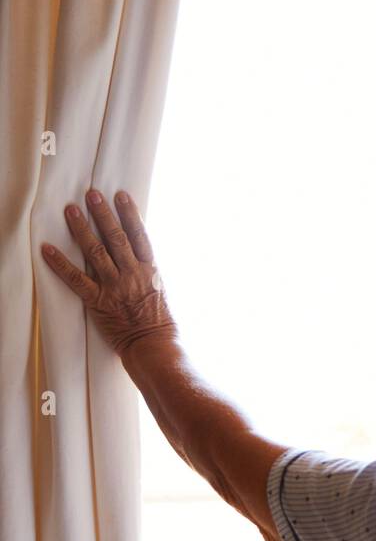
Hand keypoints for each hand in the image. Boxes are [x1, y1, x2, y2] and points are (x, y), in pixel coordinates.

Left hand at [41, 189, 176, 356]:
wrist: (154, 345)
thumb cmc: (161, 323)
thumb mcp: (162, 292)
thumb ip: (150, 274)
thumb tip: (143, 260)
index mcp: (151, 271)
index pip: (140, 236)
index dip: (130, 214)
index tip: (122, 196)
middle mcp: (132, 274)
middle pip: (116, 238)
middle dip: (103, 214)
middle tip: (92, 195)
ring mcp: (115, 287)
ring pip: (96, 252)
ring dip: (81, 230)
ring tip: (71, 211)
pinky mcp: (98, 301)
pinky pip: (76, 279)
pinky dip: (60, 264)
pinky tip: (47, 249)